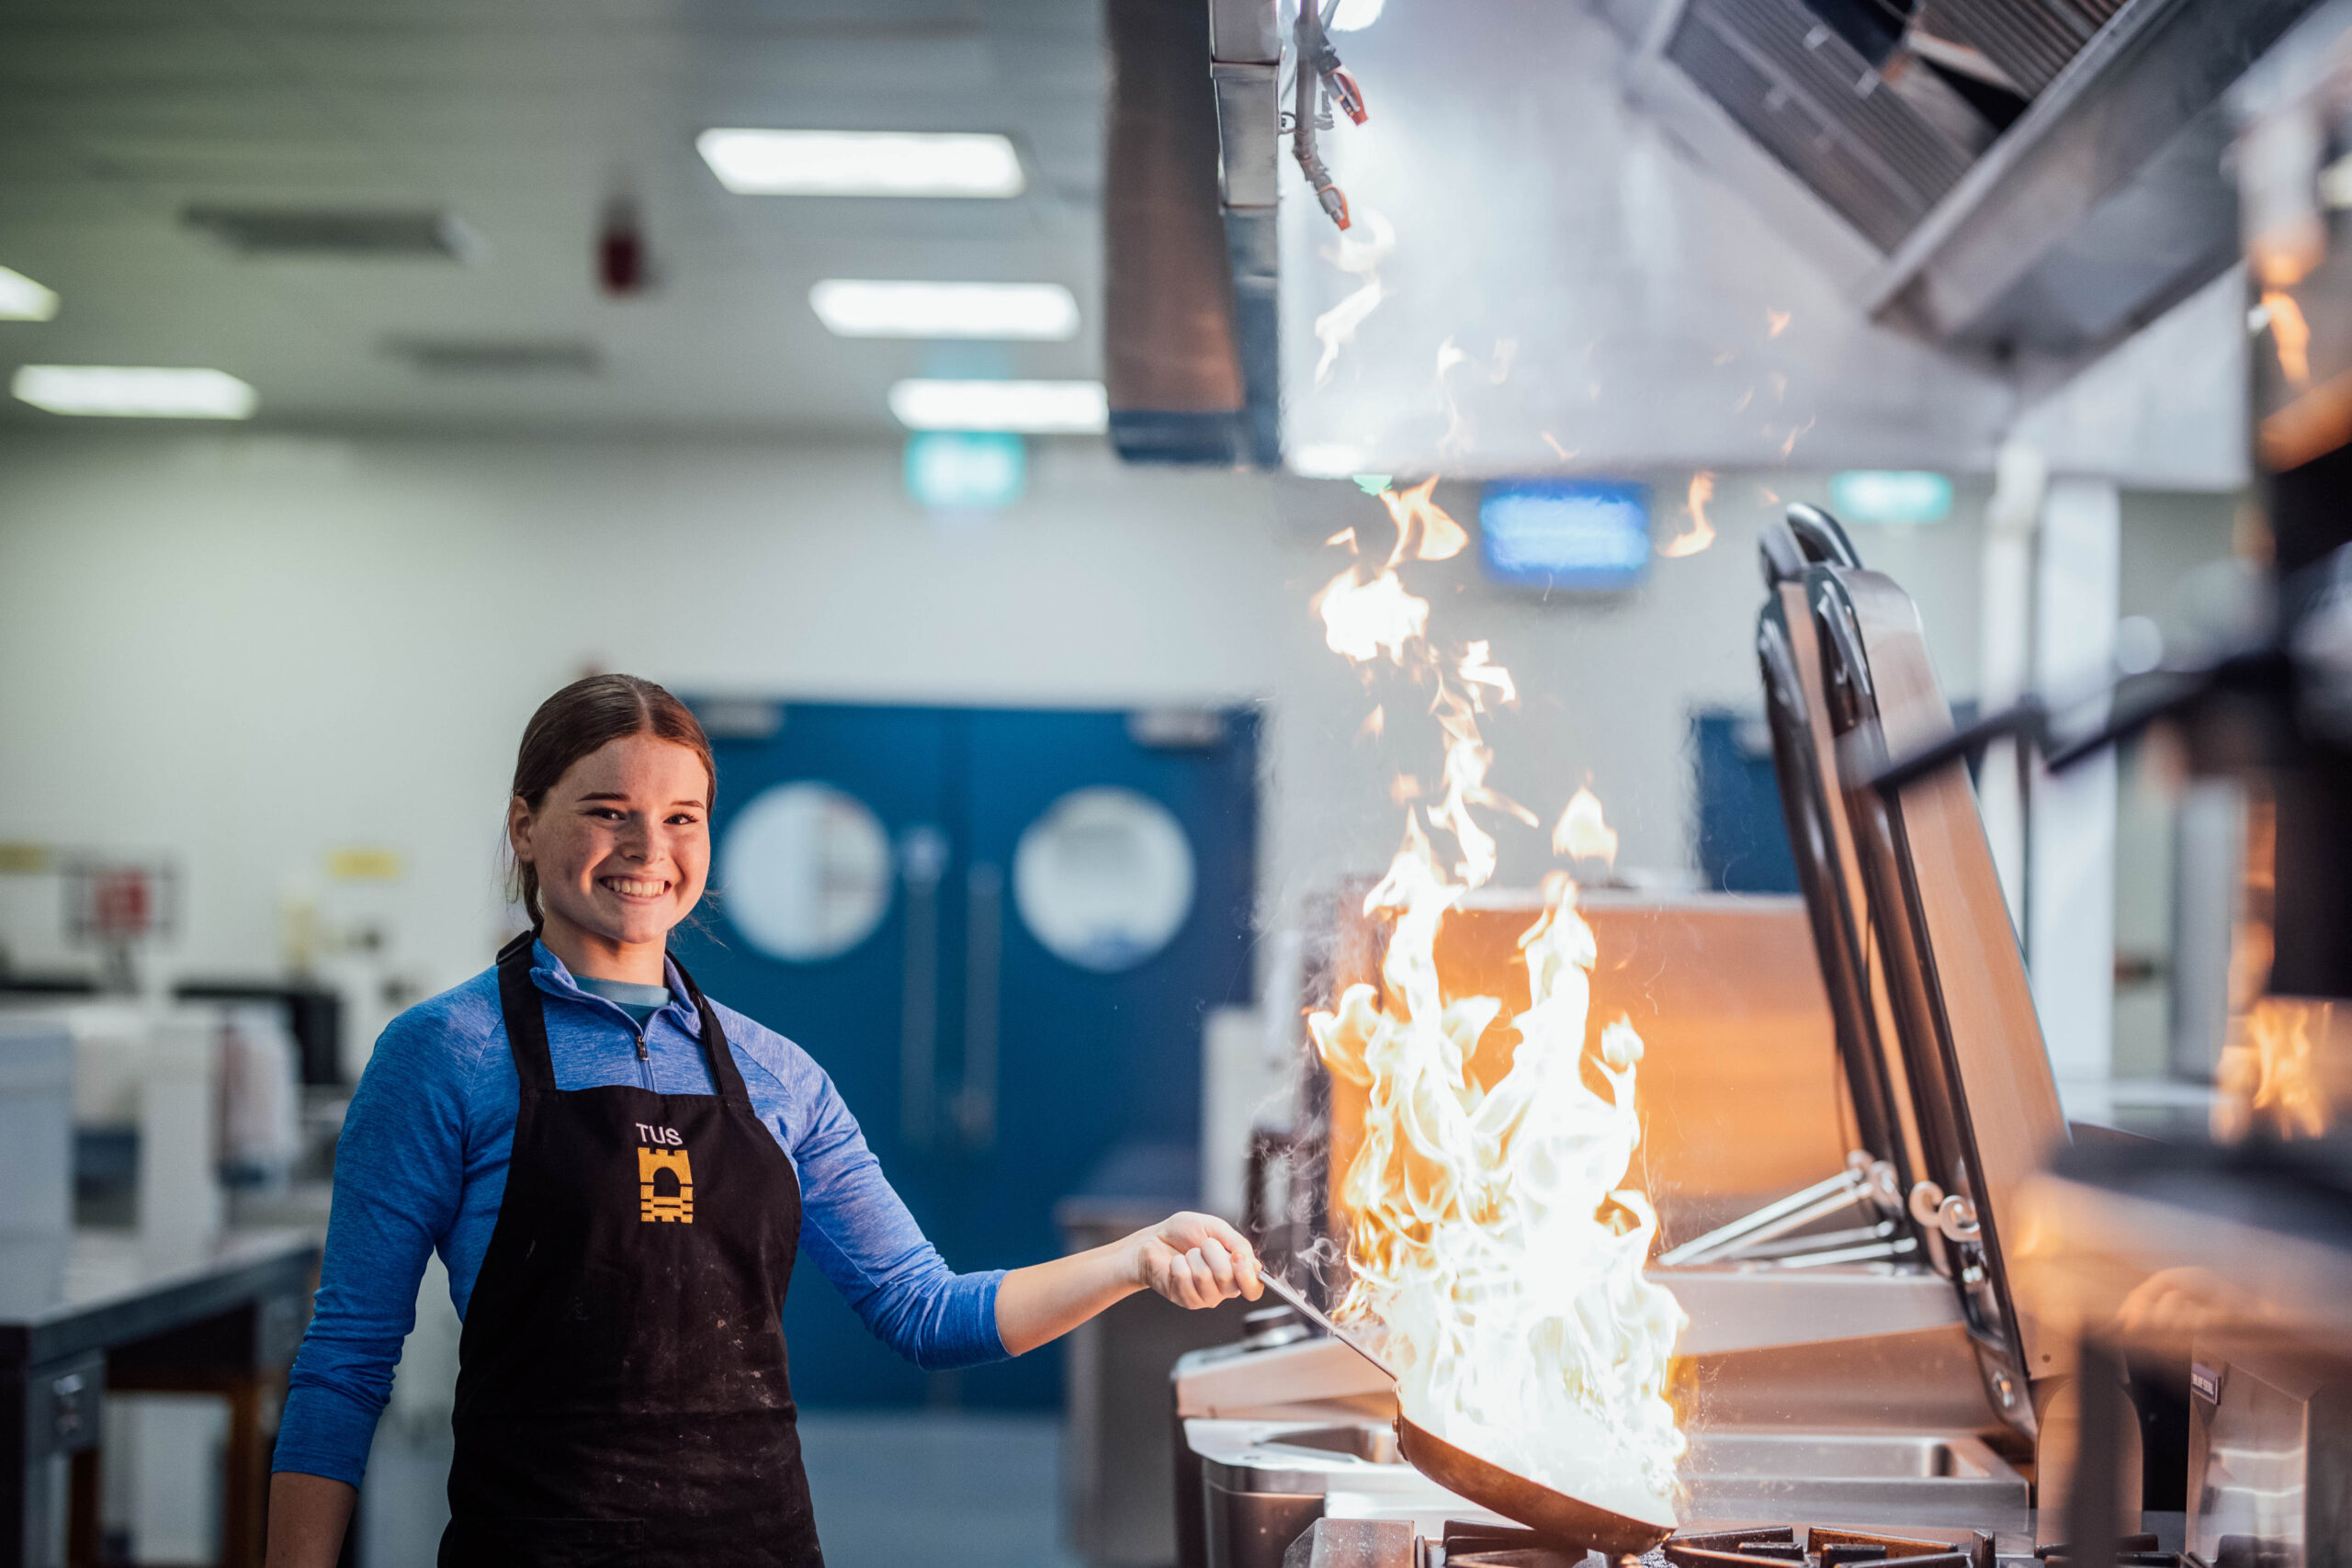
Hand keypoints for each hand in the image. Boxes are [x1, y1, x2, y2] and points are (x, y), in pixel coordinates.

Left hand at [1130, 1211, 1262, 1309]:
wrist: (1154, 1239)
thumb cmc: (1183, 1233)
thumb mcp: (1214, 1227)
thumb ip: (1236, 1242)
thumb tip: (1252, 1262)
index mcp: (1236, 1272)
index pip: (1253, 1288)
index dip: (1247, 1276)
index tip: (1237, 1256)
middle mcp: (1223, 1289)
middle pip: (1229, 1281)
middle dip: (1213, 1253)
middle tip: (1203, 1246)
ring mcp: (1204, 1297)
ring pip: (1205, 1278)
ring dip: (1193, 1257)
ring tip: (1188, 1255)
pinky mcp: (1185, 1299)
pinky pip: (1185, 1280)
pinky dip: (1178, 1263)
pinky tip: (1176, 1263)